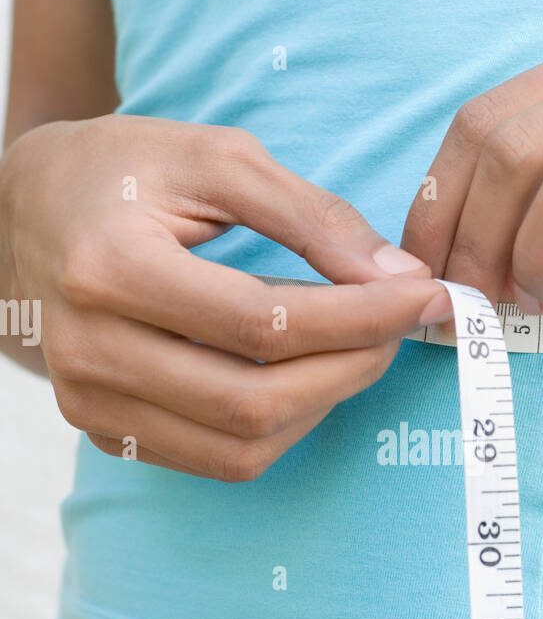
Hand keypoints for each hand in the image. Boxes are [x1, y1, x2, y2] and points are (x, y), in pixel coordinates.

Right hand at [0, 115, 450, 479]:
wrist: (24, 212)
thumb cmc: (126, 172)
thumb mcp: (219, 159)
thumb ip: (313, 216)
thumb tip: (398, 280)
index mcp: (111, 268)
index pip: (264, 324)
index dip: (360, 318)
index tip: (426, 295)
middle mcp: (90, 349)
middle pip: (255, 399)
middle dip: (353, 367)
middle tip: (403, 326)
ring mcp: (91, 402)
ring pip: (242, 446)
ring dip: (324, 405)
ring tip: (361, 348)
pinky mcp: (104, 431)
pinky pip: (217, 459)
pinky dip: (281, 427)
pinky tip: (307, 376)